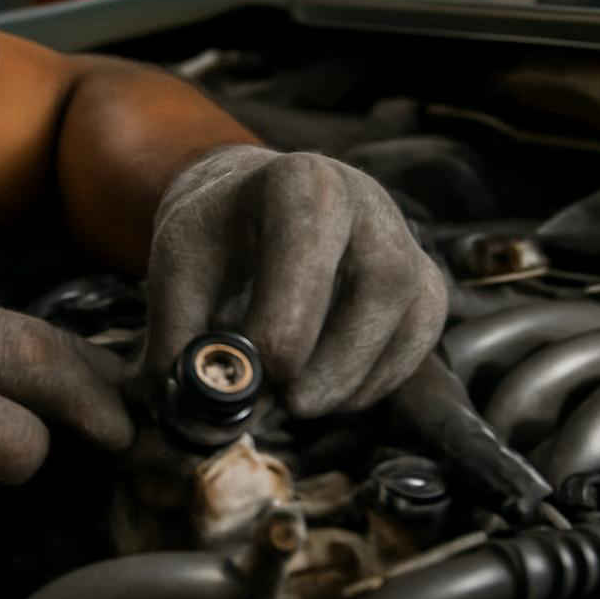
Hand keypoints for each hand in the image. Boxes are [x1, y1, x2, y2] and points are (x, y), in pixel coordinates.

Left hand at [141, 146, 446, 417]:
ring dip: (357, 375)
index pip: (309, 241)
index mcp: (298, 180)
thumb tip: (203, 418)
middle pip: (381, 278)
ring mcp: (401, 238)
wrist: (251, 207)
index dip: (288, 316)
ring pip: (412, 311)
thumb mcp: (178, 269)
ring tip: (302, 402)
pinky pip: (420, 337)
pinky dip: (378, 379)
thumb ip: (180, 335)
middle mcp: (364, 198)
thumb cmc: (216, 237)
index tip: (257, 370)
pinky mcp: (421, 279)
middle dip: (337, 357)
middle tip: (291, 405)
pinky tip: (331, 394)